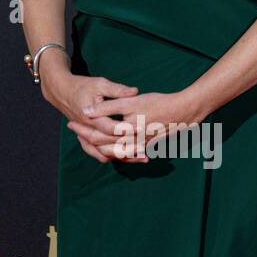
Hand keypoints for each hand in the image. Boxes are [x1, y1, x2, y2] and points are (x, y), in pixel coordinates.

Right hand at [41, 66, 141, 162]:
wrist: (63, 92)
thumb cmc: (83, 86)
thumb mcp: (100, 84)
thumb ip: (117, 90)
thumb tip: (135, 91)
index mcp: (89, 117)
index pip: (109, 127)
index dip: (125, 129)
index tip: (141, 129)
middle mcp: (87, 130)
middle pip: (107, 145)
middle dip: (127, 149)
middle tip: (145, 150)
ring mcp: (85, 137)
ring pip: (103, 154)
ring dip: (123, 157)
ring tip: (142, 158)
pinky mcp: (87, 140)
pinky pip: (100, 154)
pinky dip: (115, 157)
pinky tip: (131, 158)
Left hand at [79, 89, 203, 162]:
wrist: (186, 110)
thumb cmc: (159, 102)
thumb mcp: (132, 102)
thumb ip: (108, 108)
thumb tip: (86, 111)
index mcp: (124, 132)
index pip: (97, 136)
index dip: (83, 130)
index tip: (71, 124)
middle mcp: (131, 143)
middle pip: (104, 146)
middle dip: (88, 140)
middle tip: (75, 131)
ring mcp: (140, 147)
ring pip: (115, 153)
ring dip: (101, 148)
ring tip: (88, 141)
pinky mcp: (149, 146)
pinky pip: (129, 154)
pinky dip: (118, 152)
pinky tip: (113, 148)